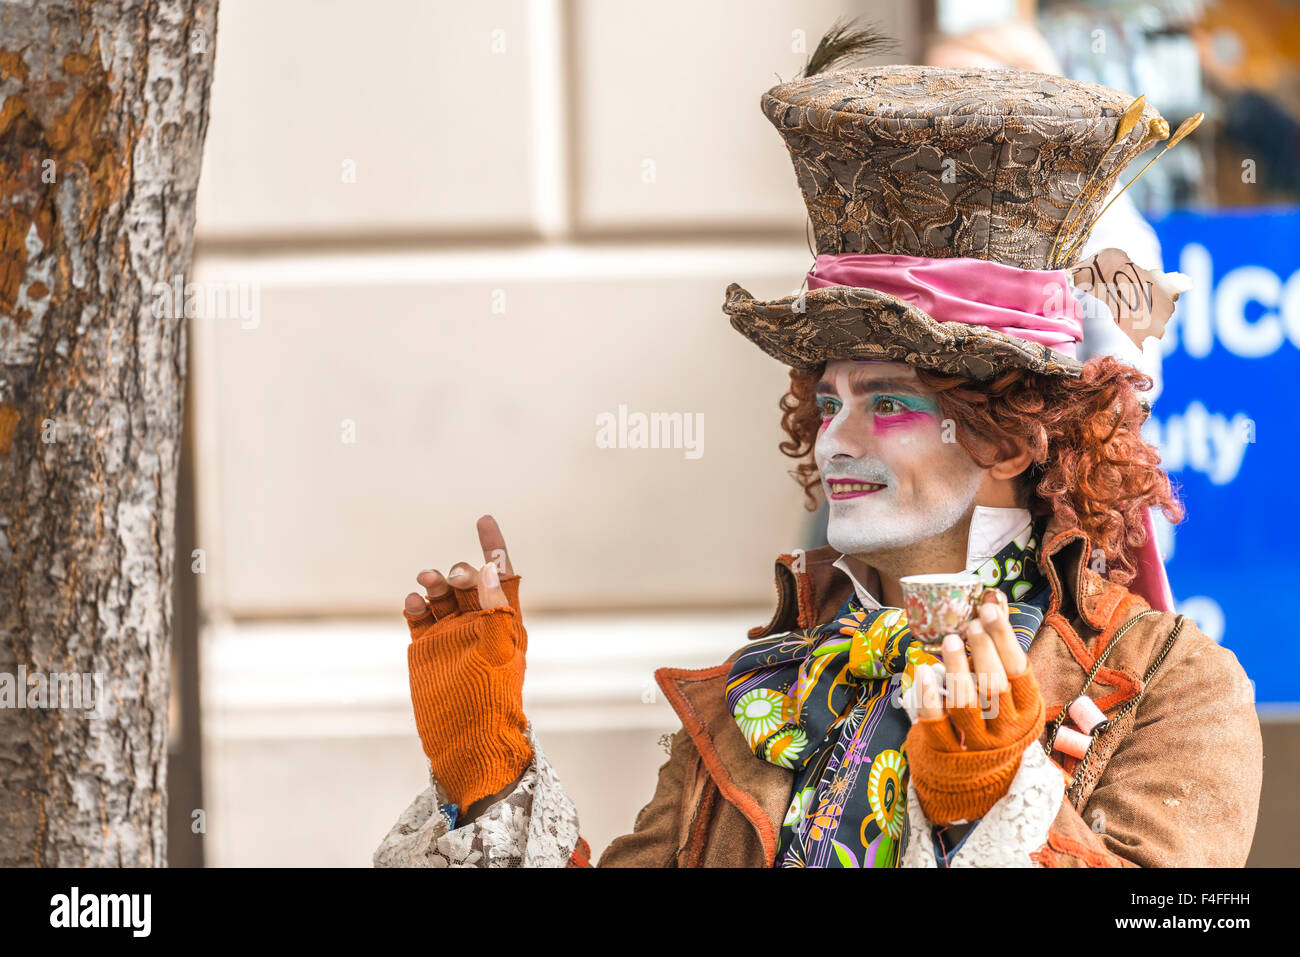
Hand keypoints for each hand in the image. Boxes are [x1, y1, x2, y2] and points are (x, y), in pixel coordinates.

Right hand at [402, 515, 531, 811]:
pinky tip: (412, 602)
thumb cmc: (493, 700)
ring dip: (433, 584)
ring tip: (426, 583)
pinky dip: (415, 604)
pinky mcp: (427, 648)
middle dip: (458, 571)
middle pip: (467, 581)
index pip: (501, 574)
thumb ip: (496, 610)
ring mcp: (451, 635)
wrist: (467, 741)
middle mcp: (478, 624)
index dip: (493, 547)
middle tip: (451, 577)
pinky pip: (419, 616)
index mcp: (505, 621)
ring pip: (441, 596)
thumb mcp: (499, 652)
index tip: (484, 519)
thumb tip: (492, 568)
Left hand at [906, 590, 1045, 824]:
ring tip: (948, 640)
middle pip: (994, 685)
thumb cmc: (995, 720)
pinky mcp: (947, 753)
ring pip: (966, 703)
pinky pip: (936, 723)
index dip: (1003, 638)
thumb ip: (1001, 649)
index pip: (1019, 670)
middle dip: (980, 650)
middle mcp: (1005, 730)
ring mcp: (976, 744)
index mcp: (1027, 711)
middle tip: (968, 624)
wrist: (978, 780)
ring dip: (956, 667)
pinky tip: (924, 672)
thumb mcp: (1009, 691)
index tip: (988, 609)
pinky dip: (929, 695)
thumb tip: (996, 600)